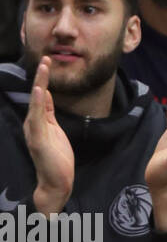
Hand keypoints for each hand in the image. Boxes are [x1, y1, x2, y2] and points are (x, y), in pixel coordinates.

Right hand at [23, 58, 73, 213]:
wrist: (56, 182)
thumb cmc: (57, 158)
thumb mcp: (55, 130)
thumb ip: (49, 114)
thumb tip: (47, 95)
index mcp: (38, 122)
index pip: (42, 97)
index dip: (44, 80)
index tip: (47, 63)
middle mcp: (33, 124)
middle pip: (38, 96)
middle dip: (41, 77)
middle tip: (46, 58)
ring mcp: (35, 131)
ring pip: (37, 103)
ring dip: (40, 85)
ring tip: (44, 67)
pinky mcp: (39, 139)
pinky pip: (38, 118)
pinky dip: (39, 104)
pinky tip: (42, 91)